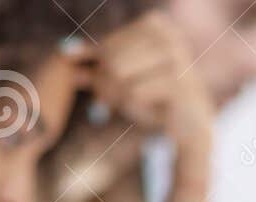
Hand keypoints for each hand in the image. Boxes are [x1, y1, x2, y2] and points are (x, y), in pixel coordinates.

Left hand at [88, 12, 213, 153]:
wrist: (192, 124)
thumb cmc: (155, 96)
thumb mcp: (123, 78)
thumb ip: (95, 64)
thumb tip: (63, 49)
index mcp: (156, 23)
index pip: (107, 46)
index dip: (100, 70)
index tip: (104, 89)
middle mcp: (168, 34)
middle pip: (111, 59)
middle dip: (105, 85)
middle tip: (107, 103)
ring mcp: (176, 56)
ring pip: (120, 74)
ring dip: (118, 96)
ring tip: (127, 105)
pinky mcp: (179, 81)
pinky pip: (134, 93)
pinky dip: (133, 106)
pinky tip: (148, 111)